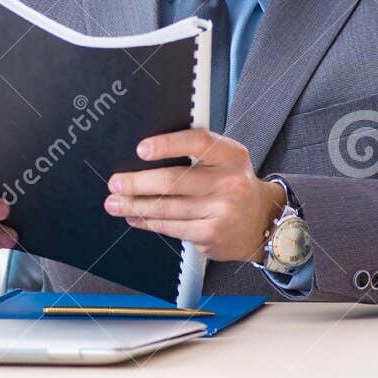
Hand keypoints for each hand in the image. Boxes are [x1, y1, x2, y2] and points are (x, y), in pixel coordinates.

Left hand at [103, 129, 283, 262]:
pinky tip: (134, 217)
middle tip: (114, 183)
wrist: (264, 222)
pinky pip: (172, 228)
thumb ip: (196, 152)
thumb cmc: (233, 183)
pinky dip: (149, 222)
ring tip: (114, 203)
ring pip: (168, 208)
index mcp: (231, 155)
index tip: (141, 149)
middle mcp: (230, 182)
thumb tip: (145, 153)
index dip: (168, 144)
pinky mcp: (211, 235)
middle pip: (175, 181)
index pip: (198, 143)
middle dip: (138, 183)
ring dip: (135, 206)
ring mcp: (221, 211)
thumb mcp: (226, 160)